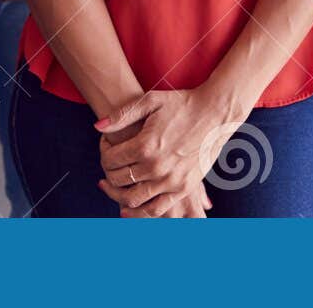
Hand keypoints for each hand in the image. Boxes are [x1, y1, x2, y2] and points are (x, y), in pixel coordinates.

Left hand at [93, 85, 241, 212]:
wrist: (215, 113)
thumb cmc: (181, 103)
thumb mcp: (150, 101)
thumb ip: (121, 115)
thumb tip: (97, 127)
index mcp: (145, 145)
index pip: (109, 160)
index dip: (102, 152)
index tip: (107, 145)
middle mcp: (156, 167)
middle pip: (118, 180)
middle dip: (108, 173)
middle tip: (109, 165)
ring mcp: (171, 181)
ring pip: (132, 200)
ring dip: (118, 195)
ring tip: (114, 187)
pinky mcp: (183, 189)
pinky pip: (155, 209)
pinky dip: (140, 212)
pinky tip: (129, 206)